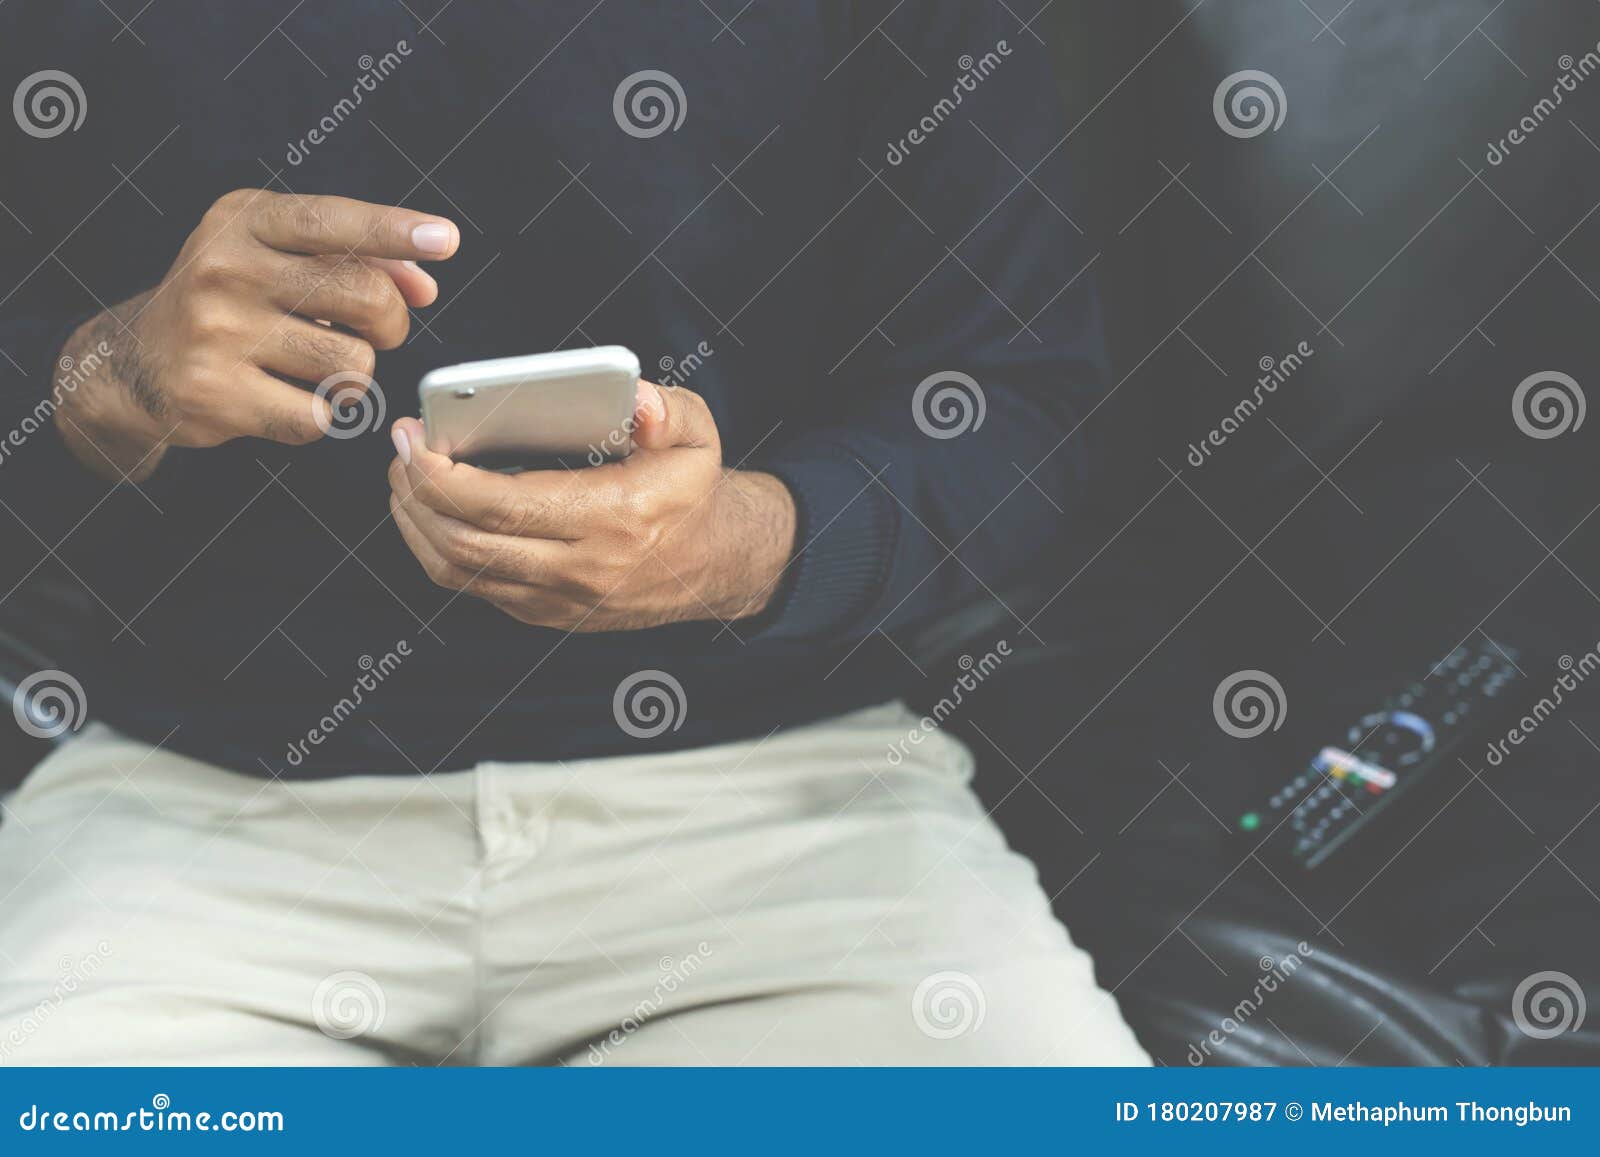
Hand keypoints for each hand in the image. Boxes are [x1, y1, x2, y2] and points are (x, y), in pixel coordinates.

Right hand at [54, 189, 458, 479]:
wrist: (138, 362)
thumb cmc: (233, 300)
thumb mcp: (277, 256)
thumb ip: (355, 259)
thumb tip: (424, 286)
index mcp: (243, 220)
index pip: (331, 221)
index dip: (394, 230)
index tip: (446, 239)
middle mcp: (225, 268)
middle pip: (365, 297)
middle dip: (390, 322)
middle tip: (375, 330)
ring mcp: (217, 333)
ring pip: (353, 365)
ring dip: (356, 376)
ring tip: (321, 366)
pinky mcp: (215, 395)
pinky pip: (318, 417)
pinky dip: (320, 415)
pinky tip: (288, 398)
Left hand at [386, 381, 796, 631]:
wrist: (711, 565)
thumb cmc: (690, 489)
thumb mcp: (697, 437)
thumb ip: (668, 410)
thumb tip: (636, 399)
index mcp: (611, 519)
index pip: (502, 507)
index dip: (442, 476)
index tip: (414, 438)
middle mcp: (579, 569)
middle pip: (463, 543)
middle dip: (415, 493)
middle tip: (399, 447)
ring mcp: (557, 599)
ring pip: (456, 571)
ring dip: (415, 522)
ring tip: (405, 475)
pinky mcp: (543, 613)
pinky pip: (471, 586)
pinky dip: (437, 546)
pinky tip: (429, 507)